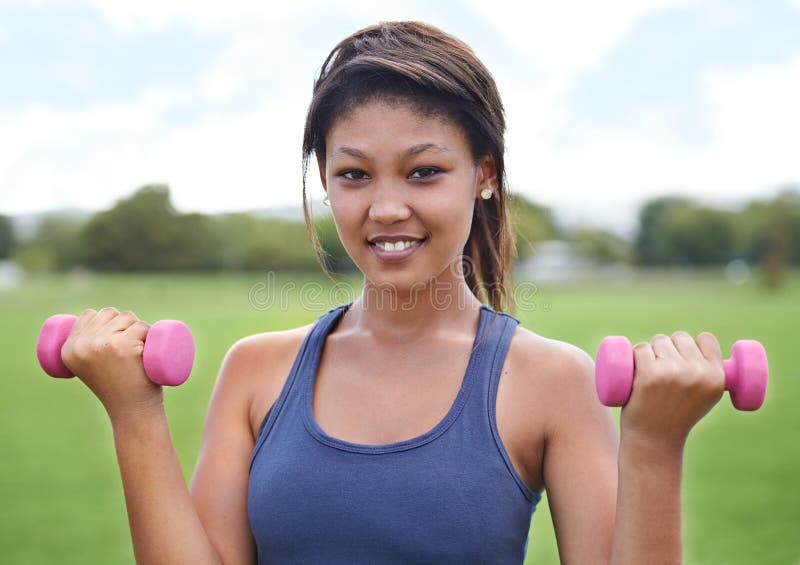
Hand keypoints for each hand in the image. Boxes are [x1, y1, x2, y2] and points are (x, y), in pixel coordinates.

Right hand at [60, 307, 163, 417]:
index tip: (117, 340)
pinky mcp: (123, 346)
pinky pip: (143, 326)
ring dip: (139, 328)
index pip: (89, 314)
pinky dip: (151, 332)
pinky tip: (148, 350)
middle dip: (125, 323)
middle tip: (131, 350)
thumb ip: (89, 347)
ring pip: (128, 317)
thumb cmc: (118, 388)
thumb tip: (94, 317)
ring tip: (138, 352)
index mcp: (68, 350)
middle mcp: (82, 346)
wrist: (132, 412)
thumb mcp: (92, 366)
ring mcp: (103, 344)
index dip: (108, 321)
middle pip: (110, 312)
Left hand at [620, 331, 725, 448]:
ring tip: (651, 376)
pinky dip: (636, 355)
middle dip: (669, 348)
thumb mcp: (706, 397)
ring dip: (651, 351)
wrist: (654, 440)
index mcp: (717, 377)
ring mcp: (672, 372)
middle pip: (679, 337)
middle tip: (664, 372)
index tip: (684, 358)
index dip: (693, 345)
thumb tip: (704, 343)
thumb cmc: (677, 417)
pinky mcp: (648, 374)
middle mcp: (696, 372)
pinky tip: (637, 371)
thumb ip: (708, 373)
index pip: (706, 339)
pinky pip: (640, 348)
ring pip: (658, 341)